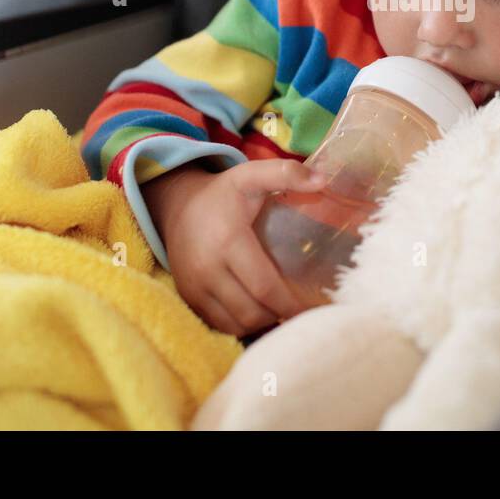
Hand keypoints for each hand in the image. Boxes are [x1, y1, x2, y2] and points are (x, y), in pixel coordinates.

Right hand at [146, 159, 328, 336]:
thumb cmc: (222, 194)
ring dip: (263, 322)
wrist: (176, 206)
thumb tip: (323, 180)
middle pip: (252, 311)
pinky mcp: (188, 298)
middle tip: (303, 311)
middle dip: (280, 316)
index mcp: (228, 241)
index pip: (265, 286)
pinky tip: (260, 313)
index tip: (314, 308)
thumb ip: (286, 173)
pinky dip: (242, 325)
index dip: (291, 304)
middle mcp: (208, 269)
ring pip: (236, 324)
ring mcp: (195, 287)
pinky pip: (220, 324)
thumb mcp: (251, 175)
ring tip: (283, 312)